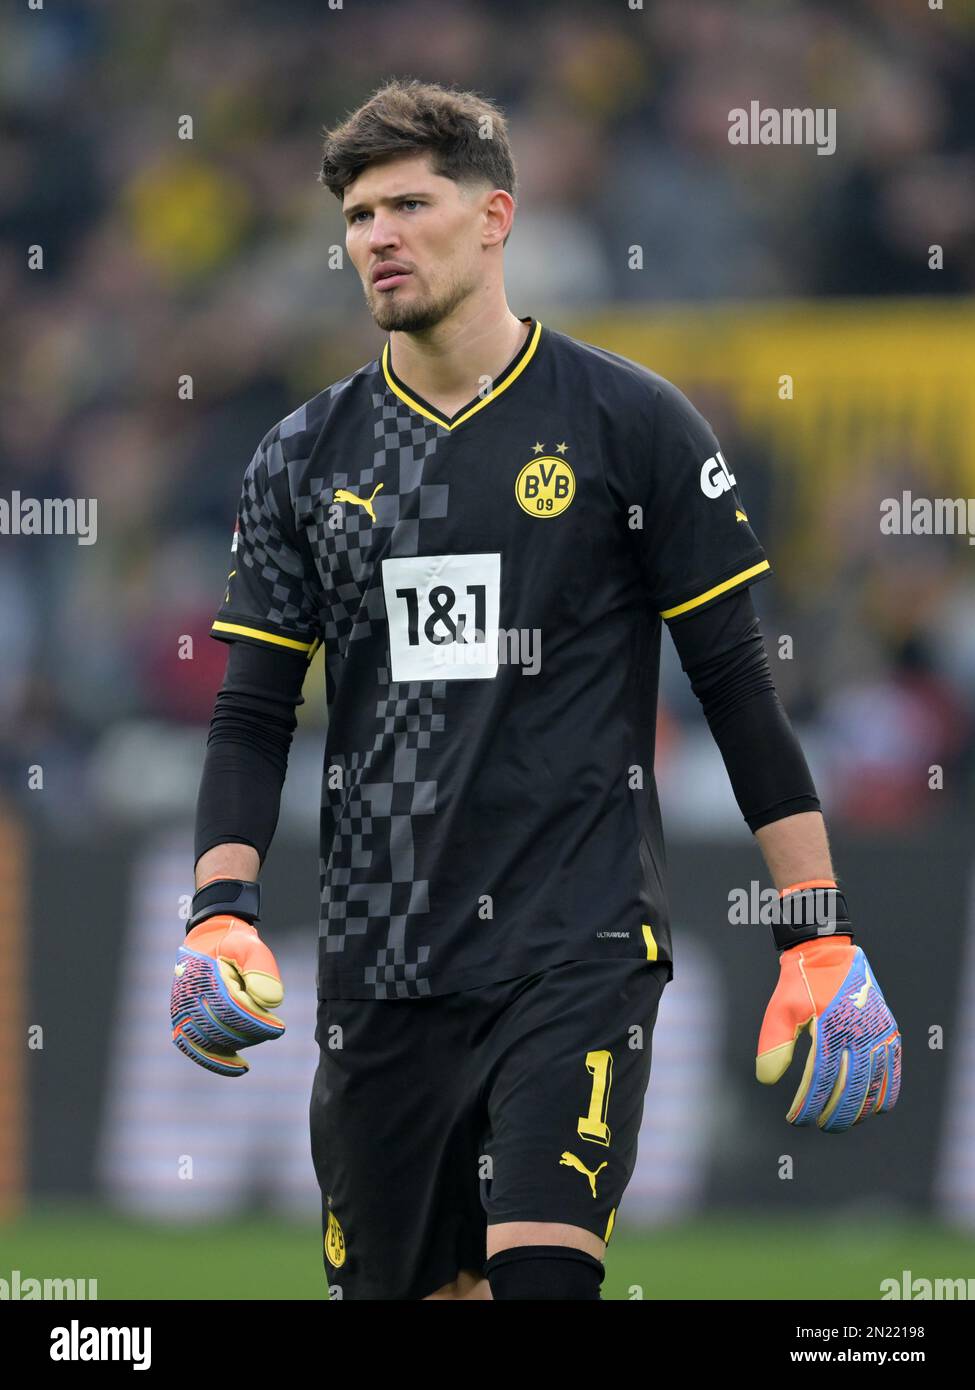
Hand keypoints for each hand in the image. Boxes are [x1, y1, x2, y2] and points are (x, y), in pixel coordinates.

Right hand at [171, 915, 284, 1076]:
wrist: (208, 943)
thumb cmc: (234, 946)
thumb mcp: (251, 946)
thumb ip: (261, 968)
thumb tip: (271, 1003)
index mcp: (203, 975)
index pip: (231, 1007)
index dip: (256, 1021)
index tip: (278, 1027)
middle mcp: (187, 997)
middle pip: (222, 1027)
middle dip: (252, 1033)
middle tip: (274, 1029)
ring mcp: (181, 1013)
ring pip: (211, 1042)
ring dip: (240, 1044)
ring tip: (262, 1035)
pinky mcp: (181, 1026)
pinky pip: (197, 1050)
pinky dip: (218, 1062)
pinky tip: (241, 1068)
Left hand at [756, 937, 900, 1130]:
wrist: (828, 952)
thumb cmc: (801, 982)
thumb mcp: (781, 1008)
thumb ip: (774, 1043)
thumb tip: (766, 1079)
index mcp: (831, 1028)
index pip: (820, 1080)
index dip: (808, 1105)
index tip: (796, 1119)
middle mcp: (859, 1033)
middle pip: (850, 1088)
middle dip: (834, 1114)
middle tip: (819, 1125)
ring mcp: (878, 1033)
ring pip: (874, 1084)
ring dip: (859, 1109)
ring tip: (842, 1122)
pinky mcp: (889, 1031)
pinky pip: (894, 1070)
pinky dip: (887, 1093)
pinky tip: (875, 1108)